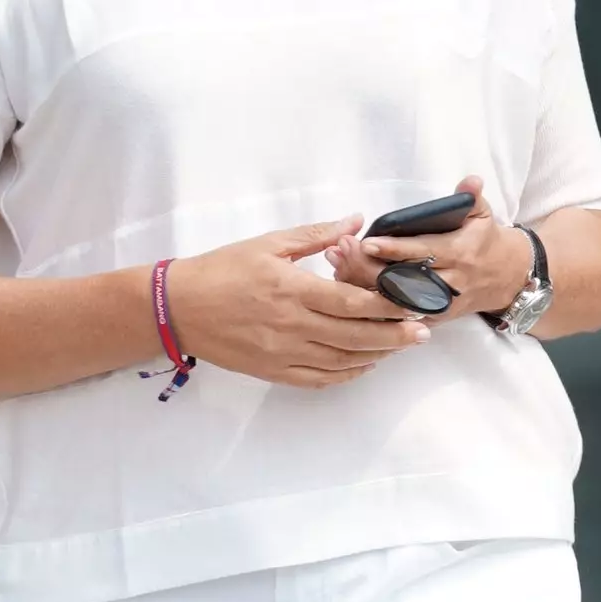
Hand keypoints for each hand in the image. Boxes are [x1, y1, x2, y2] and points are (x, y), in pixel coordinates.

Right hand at [167, 219, 432, 389]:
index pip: (351, 302)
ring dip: (375, 355)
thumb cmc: (222, 269)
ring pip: (341, 361)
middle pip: (355, 336)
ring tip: (399, 347)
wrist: (178, 307)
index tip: (413, 304)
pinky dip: (346, 374)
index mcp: (291, 289)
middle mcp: (290, 325)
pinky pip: (318, 379)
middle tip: (422, 332)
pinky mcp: (272, 371)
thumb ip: (316, 234)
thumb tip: (354, 222)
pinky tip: (362, 364)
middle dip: (394, 335)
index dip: (387, 305)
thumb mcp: (269, 243)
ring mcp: (281, 353)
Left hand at [327, 176, 532, 320]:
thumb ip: (472, 197)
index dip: (394, 248)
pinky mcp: (433, 318)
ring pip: (396, 300)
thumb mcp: (483, 215)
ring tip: (337, 265)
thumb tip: (470, 180)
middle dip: (369, 267)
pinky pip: (398, 317)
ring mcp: (439, 304)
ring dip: (364, 285)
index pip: (422, 252)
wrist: (506, 280)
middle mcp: (448, 282)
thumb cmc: (486, 241)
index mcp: (459, 253)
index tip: (367, 242)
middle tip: (341, 251)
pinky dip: (373, 306)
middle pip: (403, 279)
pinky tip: (347, 289)